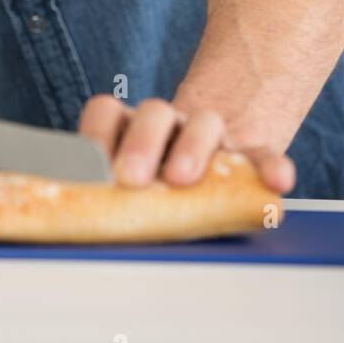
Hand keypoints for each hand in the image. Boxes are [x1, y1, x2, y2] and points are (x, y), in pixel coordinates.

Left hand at [78, 95, 295, 194]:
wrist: (213, 155)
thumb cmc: (158, 184)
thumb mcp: (128, 189)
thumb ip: (104, 201)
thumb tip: (67, 230)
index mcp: (131, 128)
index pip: (108, 112)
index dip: (95, 134)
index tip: (88, 164)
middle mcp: (170, 125)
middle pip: (154, 114)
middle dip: (140, 142)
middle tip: (129, 176)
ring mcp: (212, 135)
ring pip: (205, 124)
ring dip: (193, 147)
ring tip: (183, 177)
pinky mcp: (252, 155)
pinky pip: (264, 155)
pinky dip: (270, 167)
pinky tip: (276, 182)